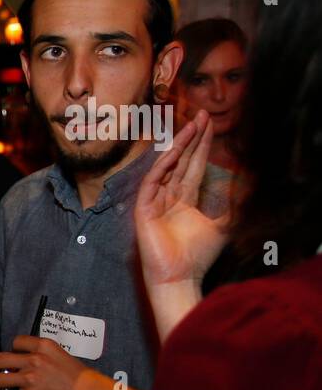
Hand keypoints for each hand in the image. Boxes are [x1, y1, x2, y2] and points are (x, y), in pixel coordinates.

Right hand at [135, 109, 229, 292]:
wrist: (179, 276)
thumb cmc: (197, 256)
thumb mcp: (222, 225)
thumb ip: (231, 205)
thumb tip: (247, 186)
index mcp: (184, 200)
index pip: (193, 166)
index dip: (202, 146)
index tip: (210, 124)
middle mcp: (168, 197)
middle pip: (180, 161)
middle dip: (191, 137)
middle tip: (201, 114)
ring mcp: (154, 201)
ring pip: (166, 167)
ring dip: (178, 145)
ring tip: (191, 125)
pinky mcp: (143, 209)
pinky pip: (152, 182)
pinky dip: (161, 166)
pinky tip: (173, 152)